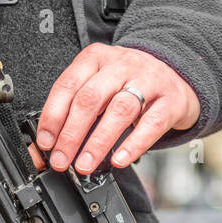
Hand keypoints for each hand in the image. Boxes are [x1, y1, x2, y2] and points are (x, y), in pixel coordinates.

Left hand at [36, 43, 199, 174]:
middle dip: (71, 134)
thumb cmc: (129, 82)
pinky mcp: (170, 100)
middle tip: (61, 159)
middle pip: (90, 99)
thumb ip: (74, 111)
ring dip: (98, 142)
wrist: (176, 72)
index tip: (45, 142)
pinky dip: (133, 144)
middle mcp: (121, 65)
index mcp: (96, 58)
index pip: (68, 85)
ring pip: (119, 110)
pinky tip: (119, 160)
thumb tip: (45, 147)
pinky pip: (151, 124)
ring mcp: (149, 80)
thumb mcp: (99, 86)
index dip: (53, 116)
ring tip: (84, 164)